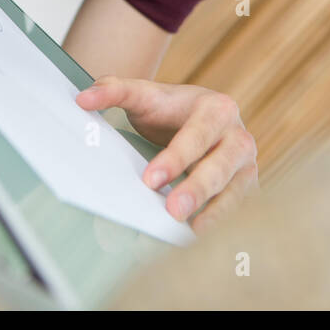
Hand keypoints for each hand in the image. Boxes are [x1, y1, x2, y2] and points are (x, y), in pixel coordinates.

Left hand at [75, 76, 258, 232]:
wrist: (199, 117)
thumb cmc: (171, 110)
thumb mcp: (146, 95)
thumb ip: (114, 91)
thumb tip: (83, 98)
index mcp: (217, 109)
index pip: (197, 134)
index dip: (176, 157)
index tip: (150, 179)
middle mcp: (239, 136)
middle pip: (221, 165)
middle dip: (198, 189)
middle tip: (173, 210)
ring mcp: (247, 164)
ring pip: (237, 190)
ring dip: (216, 213)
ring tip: (192, 233)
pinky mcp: (247, 187)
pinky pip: (240, 208)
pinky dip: (224, 223)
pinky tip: (202, 239)